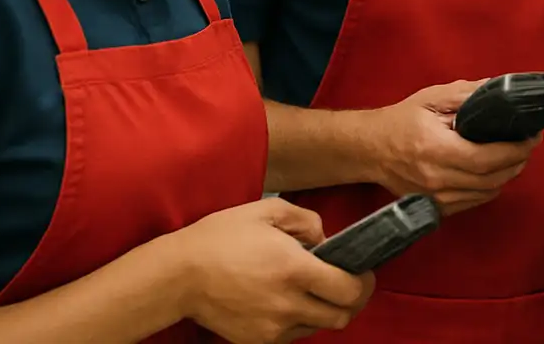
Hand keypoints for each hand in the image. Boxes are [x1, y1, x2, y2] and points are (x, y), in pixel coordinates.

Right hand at [170, 197, 374, 343]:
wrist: (178, 275)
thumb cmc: (221, 237)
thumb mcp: (267, 212)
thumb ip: (307, 221)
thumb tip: (325, 239)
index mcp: (295, 269)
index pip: (350, 290)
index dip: (365, 282)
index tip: (363, 271)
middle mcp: (288, 304)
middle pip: (342, 316)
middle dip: (352, 300)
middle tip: (347, 283)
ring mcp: (272, 327)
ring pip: (319, 327)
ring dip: (325, 310)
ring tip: (312, 289)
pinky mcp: (257, 340)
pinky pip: (293, 335)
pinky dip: (300, 320)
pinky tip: (287, 300)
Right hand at [371, 80, 539, 215]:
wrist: (370, 149)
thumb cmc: (401, 120)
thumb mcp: (433, 98)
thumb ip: (468, 94)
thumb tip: (501, 91)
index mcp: (435, 149)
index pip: (486, 158)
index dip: (515, 150)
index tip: (532, 136)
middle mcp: (436, 179)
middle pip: (491, 180)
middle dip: (517, 162)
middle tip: (528, 143)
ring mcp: (435, 198)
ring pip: (486, 193)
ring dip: (507, 175)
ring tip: (515, 155)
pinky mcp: (435, 208)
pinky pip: (473, 202)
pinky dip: (490, 187)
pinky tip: (495, 171)